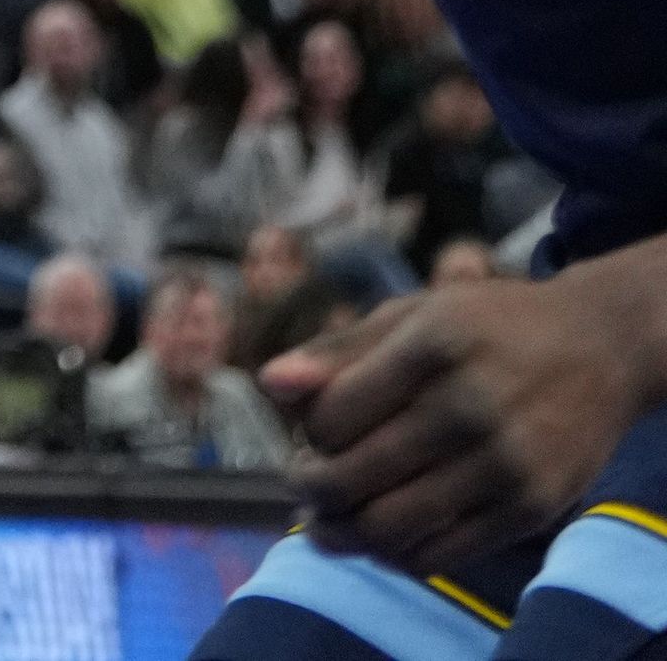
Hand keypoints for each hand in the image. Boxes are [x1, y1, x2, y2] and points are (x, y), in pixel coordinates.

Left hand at [270, 255, 666, 571]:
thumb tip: (269, 383)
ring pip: (393, 526)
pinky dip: (399, 555)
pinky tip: (385, 535)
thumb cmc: (489, 326)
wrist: (599, 347)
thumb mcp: (415, 313)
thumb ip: (340, 349)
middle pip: (355, 476)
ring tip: (328, 521)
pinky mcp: (531, 508)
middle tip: (301, 487)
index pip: (333, 414)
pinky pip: (443, 554)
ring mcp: (504, 462)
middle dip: (311, 490)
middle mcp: (469, 404)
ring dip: (345, 533)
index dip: (307, 434)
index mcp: (431, 343)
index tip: (306, 435)